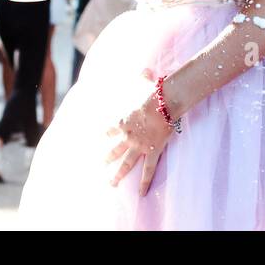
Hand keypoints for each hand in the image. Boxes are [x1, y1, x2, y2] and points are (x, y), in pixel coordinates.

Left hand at [105, 76, 175, 195]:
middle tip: (102, 164)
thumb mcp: (146, 84)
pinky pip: (148, 171)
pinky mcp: (151, 152)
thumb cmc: (154, 92)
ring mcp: (138, 146)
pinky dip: (145, 183)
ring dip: (118, 174)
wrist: (162, 104)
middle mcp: (128, 136)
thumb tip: (145, 70)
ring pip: (126, 164)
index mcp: (124, 120)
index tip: (103, 135)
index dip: (108, 131)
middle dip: (108, 158)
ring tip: (111, 184)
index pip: (112, 127)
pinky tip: (141, 194)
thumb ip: (144, 78)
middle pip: (115, 150)